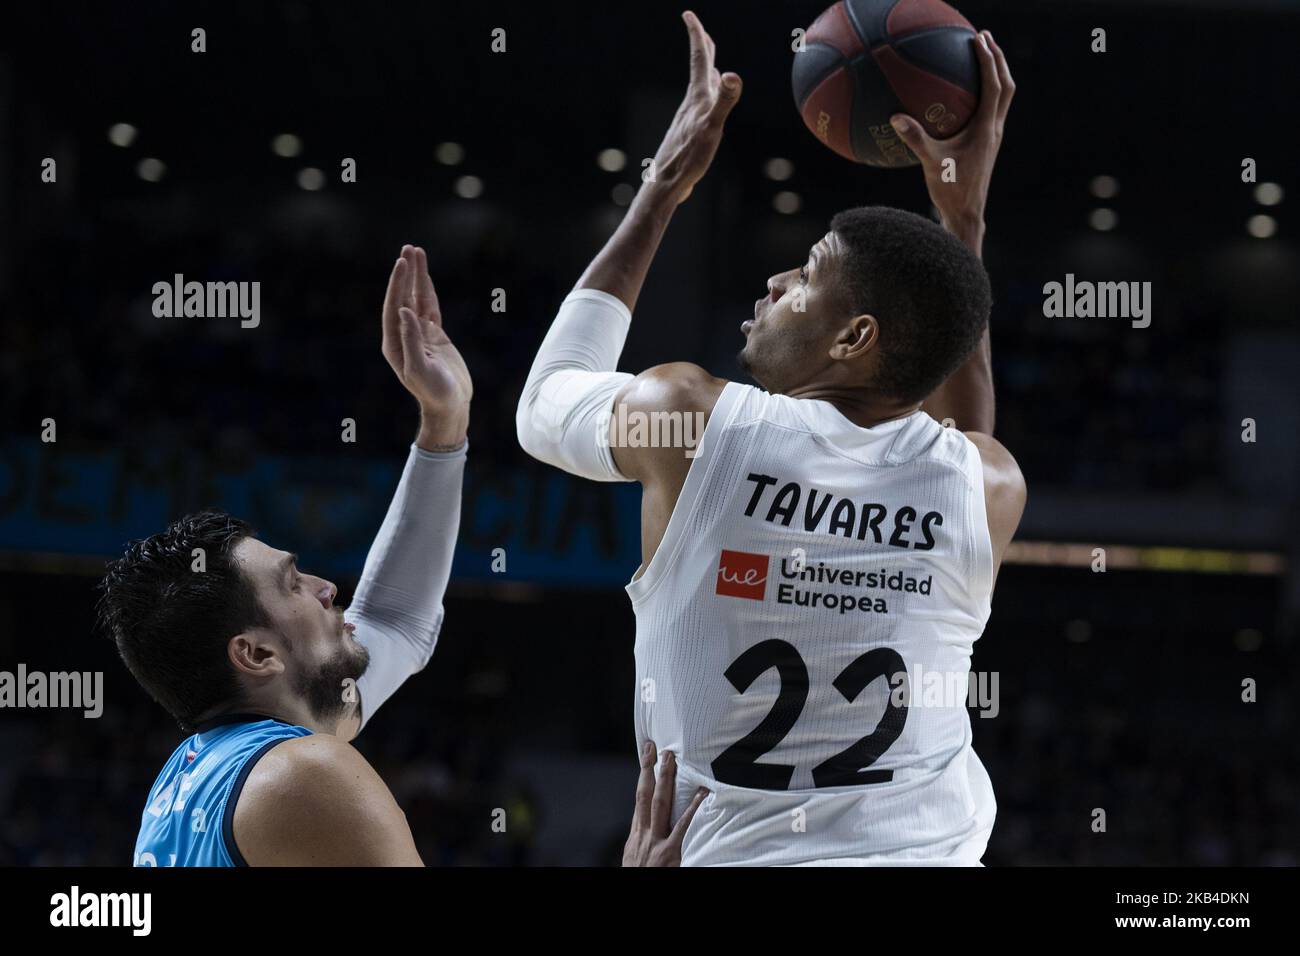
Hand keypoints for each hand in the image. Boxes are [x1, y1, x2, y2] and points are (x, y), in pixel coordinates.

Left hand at [381, 245, 471, 447]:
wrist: (451, 405)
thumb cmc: (435, 392)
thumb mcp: (421, 369)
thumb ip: (411, 340)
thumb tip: (403, 310)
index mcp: (395, 343)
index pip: (394, 306)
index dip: (398, 284)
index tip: (402, 263)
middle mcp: (404, 335)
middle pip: (403, 297)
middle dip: (406, 274)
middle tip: (408, 249)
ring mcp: (419, 334)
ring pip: (417, 299)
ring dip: (417, 277)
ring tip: (417, 252)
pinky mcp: (434, 336)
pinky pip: (430, 308)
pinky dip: (429, 290)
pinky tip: (426, 277)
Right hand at [622, 742, 707, 866]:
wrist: (635, 892)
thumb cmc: (639, 875)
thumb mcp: (634, 857)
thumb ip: (642, 839)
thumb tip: (647, 823)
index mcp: (636, 834)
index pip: (639, 797)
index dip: (642, 774)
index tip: (646, 753)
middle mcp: (644, 833)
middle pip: (646, 795)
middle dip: (650, 769)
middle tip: (656, 746)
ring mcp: (656, 841)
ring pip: (660, 804)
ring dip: (665, 780)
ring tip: (671, 759)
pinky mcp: (670, 853)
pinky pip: (682, 826)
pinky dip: (692, 809)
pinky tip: (701, 794)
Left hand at [647, 11, 742, 204]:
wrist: (667, 184)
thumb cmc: (688, 157)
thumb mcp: (711, 127)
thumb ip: (724, 101)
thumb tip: (732, 75)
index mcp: (698, 98)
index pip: (699, 60)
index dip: (696, 36)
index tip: (688, 14)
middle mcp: (691, 104)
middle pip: (698, 70)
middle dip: (701, 48)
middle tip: (699, 30)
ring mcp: (689, 119)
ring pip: (700, 89)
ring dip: (706, 73)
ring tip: (711, 65)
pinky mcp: (690, 134)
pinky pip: (701, 109)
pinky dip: (707, 99)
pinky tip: (707, 109)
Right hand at [888, 30, 1014, 238]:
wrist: (967, 215)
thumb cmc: (950, 191)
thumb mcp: (930, 164)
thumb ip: (915, 139)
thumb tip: (895, 117)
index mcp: (985, 130)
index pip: (993, 86)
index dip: (988, 60)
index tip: (978, 40)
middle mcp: (994, 130)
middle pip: (1006, 85)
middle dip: (998, 59)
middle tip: (985, 38)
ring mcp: (993, 137)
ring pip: (1003, 97)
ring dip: (996, 74)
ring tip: (982, 56)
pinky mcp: (987, 144)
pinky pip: (991, 110)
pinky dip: (985, 93)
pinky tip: (965, 92)